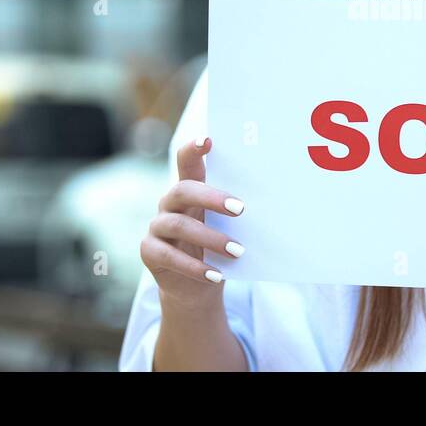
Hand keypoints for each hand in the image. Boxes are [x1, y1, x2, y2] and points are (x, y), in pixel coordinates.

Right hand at [139, 136, 245, 309]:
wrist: (196, 286)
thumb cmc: (217, 247)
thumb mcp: (227, 226)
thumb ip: (236, 211)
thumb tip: (276, 200)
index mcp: (189, 190)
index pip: (186, 162)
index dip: (193, 150)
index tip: (207, 140)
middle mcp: (169, 203)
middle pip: (183, 190)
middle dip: (212, 198)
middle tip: (240, 208)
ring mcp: (156, 227)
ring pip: (179, 226)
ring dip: (211, 238)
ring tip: (238, 251)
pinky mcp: (149, 252)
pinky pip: (170, 257)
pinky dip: (196, 267)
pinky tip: (217, 276)